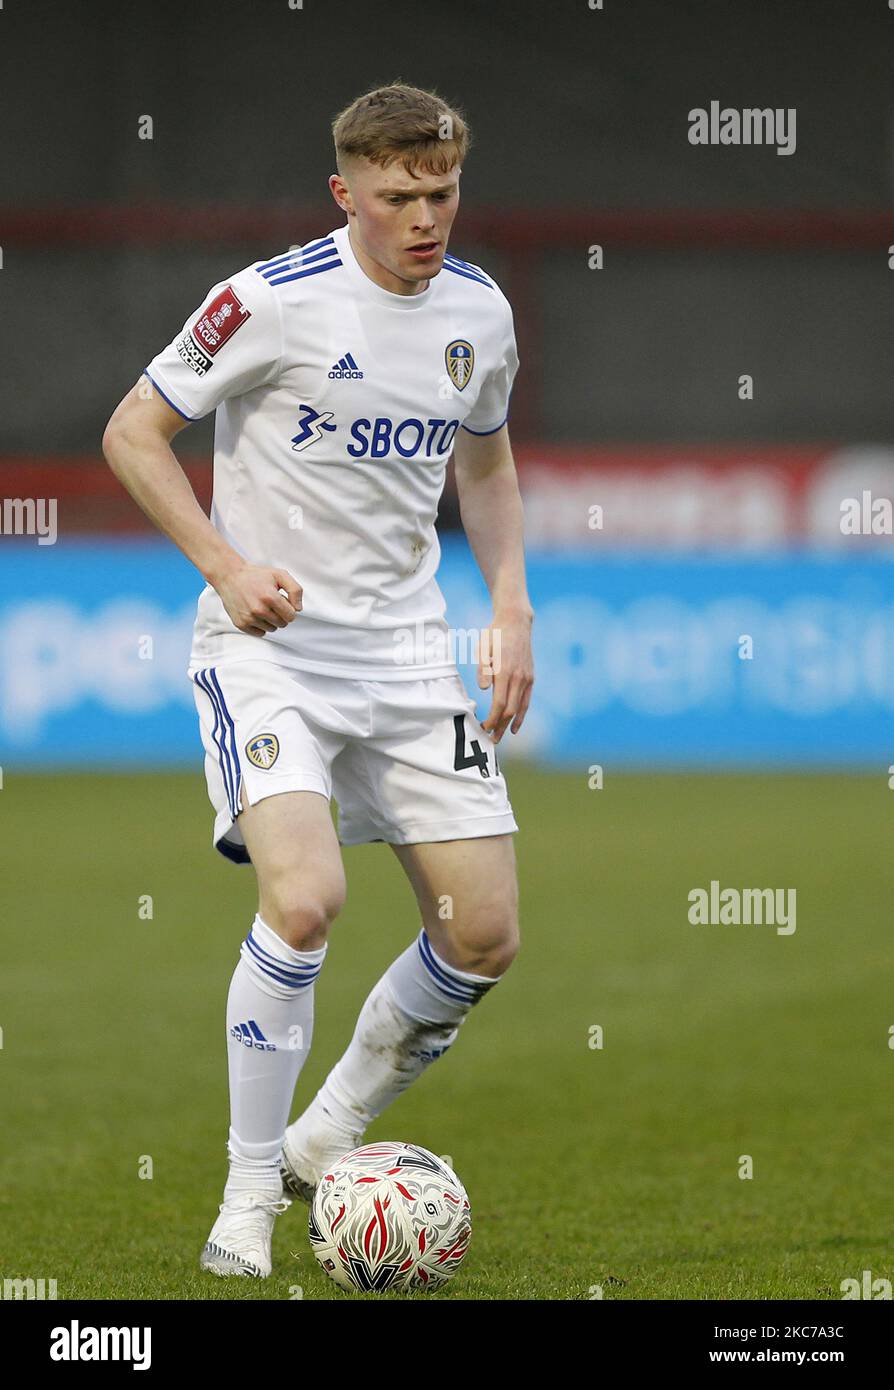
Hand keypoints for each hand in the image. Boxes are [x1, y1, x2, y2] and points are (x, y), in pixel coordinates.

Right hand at [215, 563, 302, 636]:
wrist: (230, 576)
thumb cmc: (257, 575)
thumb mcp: (280, 575)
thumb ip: (295, 590)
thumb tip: (298, 609)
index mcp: (270, 597)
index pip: (291, 616)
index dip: (290, 608)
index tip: (282, 601)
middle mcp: (259, 609)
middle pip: (282, 624)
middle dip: (281, 614)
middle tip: (271, 602)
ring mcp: (249, 618)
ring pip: (272, 629)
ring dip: (271, 620)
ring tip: (262, 606)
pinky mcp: (241, 624)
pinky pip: (260, 633)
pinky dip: (260, 625)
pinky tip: (255, 613)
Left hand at [478, 610, 533, 742]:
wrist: (516, 621)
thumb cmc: (494, 635)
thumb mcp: (482, 647)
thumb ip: (483, 668)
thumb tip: (483, 689)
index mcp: (505, 671)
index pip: (499, 704)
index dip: (492, 719)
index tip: (483, 727)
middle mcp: (518, 677)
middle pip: (510, 711)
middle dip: (499, 727)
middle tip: (490, 740)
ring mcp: (526, 678)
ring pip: (520, 708)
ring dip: (510, 725)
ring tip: (500, 737)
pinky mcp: (531, 677)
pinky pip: (527, 701)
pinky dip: (521, 716)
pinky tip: (515, 726)